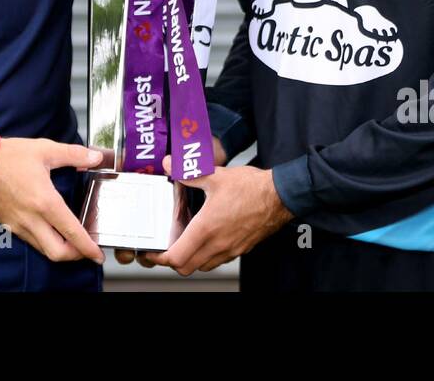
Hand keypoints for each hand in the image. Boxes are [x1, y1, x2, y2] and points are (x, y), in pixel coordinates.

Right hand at [0, 137, 105, 264]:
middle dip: (75, 255)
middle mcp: (31, 219)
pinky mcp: (9, 225)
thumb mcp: (45, 149)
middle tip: (86, 249)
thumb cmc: (9, 156)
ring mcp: (18, 225)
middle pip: (57, 253)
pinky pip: (31, 241)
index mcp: (44, 202)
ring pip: (43, 250)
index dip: (87, 247)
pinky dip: (45, 242)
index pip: (71, 232)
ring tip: (72, 242)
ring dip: (60, 251)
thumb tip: (95, 158)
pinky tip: (51, 231)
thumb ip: (74, 155)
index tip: (98, 254)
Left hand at [147, 154, 292, 276]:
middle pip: (186, 268)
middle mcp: (217, 244)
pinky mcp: (241, 249)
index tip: (153, 251)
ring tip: (185, 242)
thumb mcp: (216, 175)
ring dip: (191, 259)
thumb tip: (169, 164)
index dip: (160, 258)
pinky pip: (218, 260)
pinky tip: (208, 238)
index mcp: (206, 228)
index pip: (176, 257)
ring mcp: (230, 250)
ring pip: (203, 266)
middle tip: (166, 248)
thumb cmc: (252, 188)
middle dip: (172, 261)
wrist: (280, 196)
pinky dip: (207, 256)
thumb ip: (189, 172)